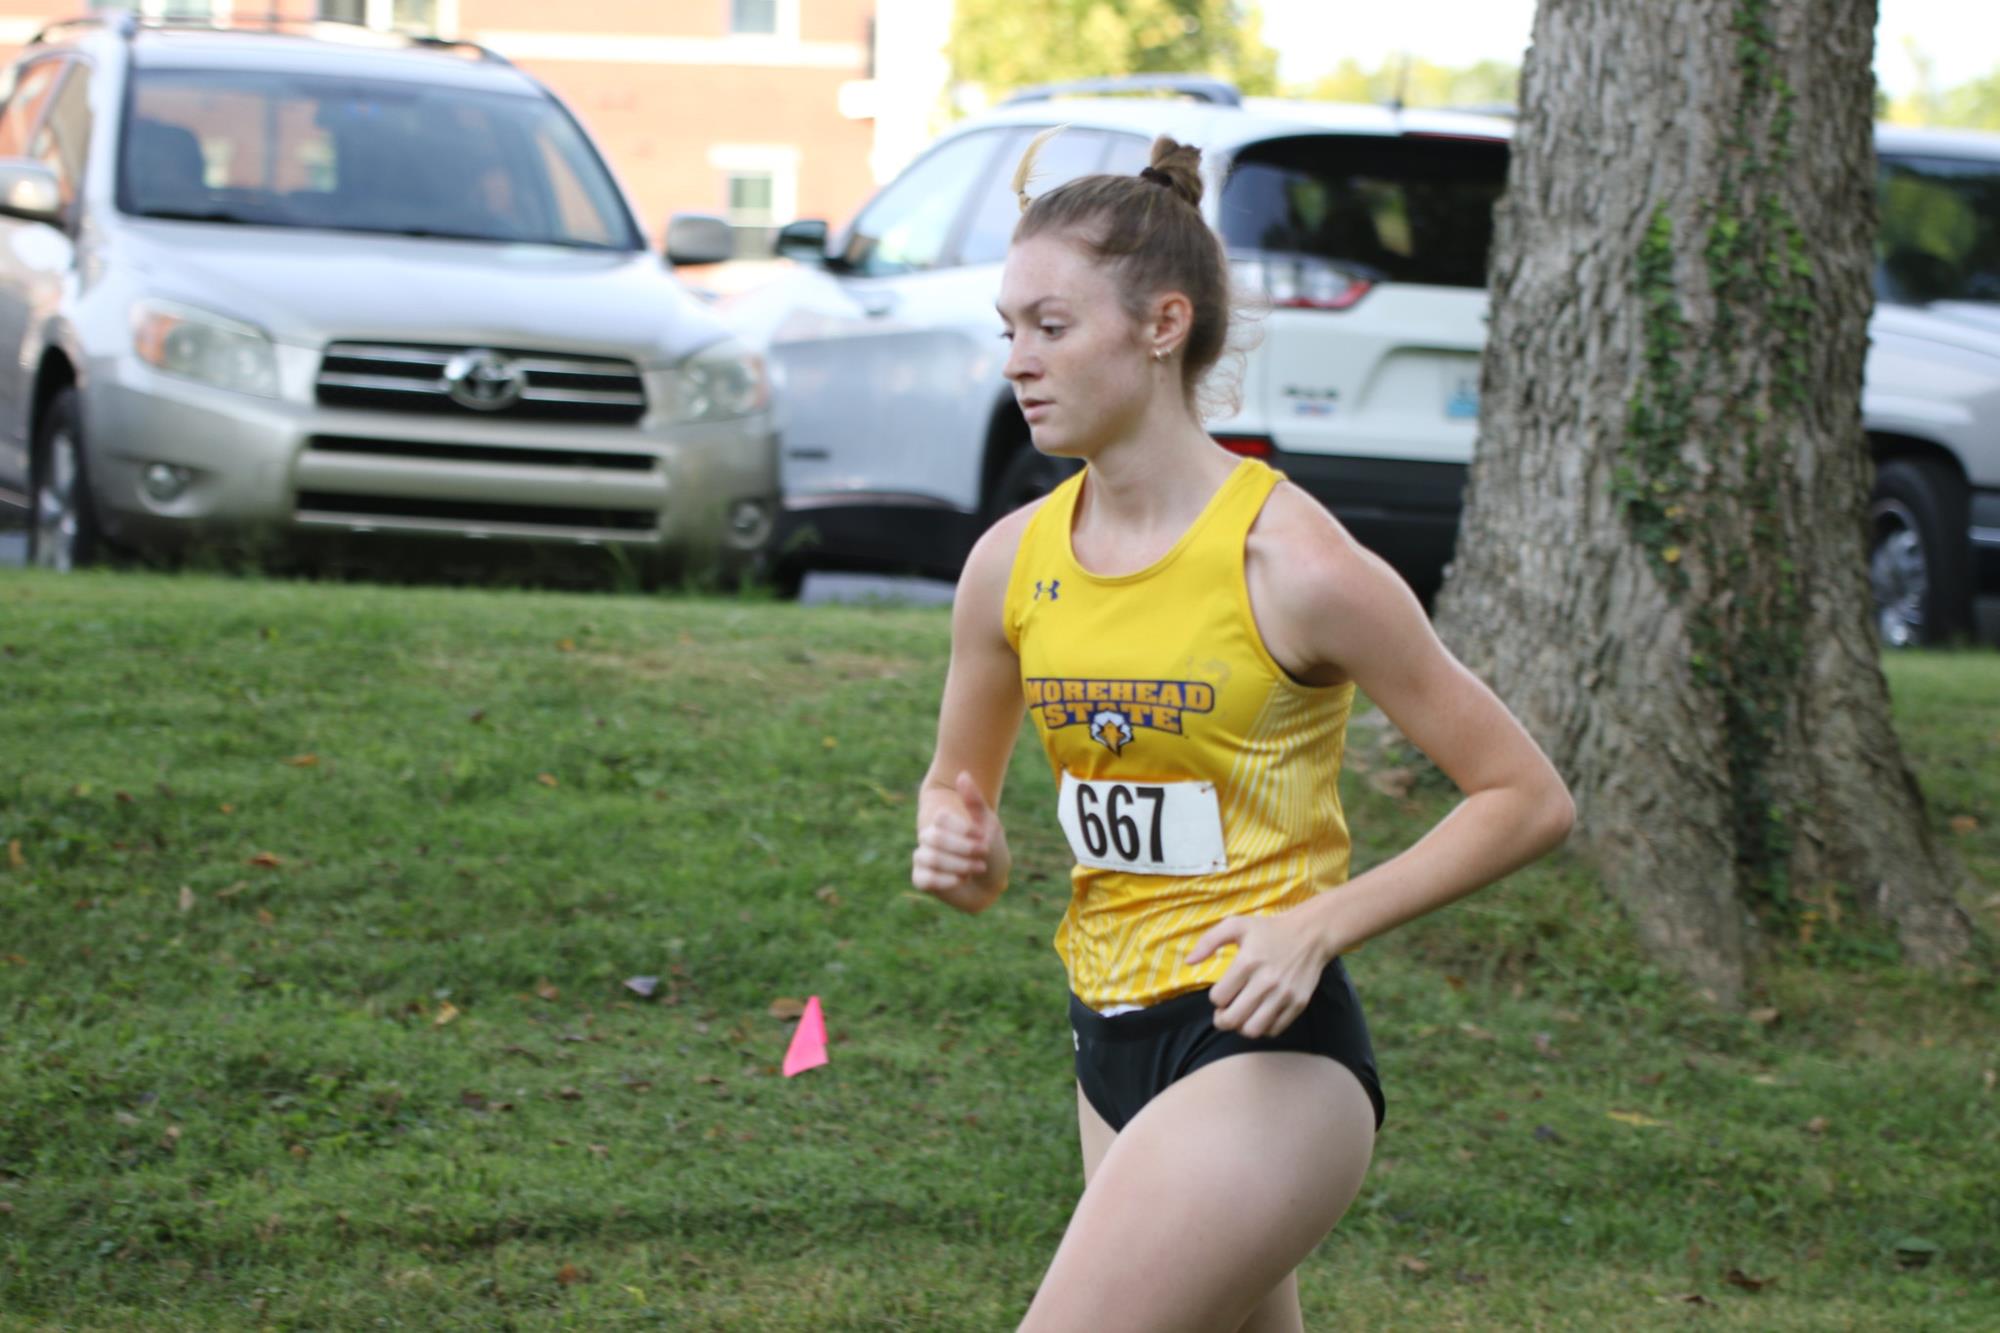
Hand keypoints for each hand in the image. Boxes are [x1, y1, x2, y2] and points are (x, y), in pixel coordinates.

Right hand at [911, 771, 1009, 912]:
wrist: (992, 883)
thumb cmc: (991, 852)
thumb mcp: (988, 825)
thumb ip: (974, 801)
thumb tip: (962, 774)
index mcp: (943, 822)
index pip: (941, 818)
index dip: (963, 830)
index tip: (982, 838)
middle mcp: (929, 838)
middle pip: (934, 837)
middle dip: (963, 849)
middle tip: (983, 856)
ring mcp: (923, 858)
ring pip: (929, 857)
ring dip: (958, 865)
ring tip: (975, 869)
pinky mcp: (921, 879)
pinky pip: (923, 878)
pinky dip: (944, 880)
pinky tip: (960, 880)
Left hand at [1187, 912, 1332, 1037]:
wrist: (1310, 934)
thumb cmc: (1268, 930)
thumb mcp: (1236, 924)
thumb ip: (1209, 941)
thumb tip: (1189, 961)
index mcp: (1248, 962)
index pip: (1218, 998)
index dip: (1215, 998)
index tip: (1221, 991)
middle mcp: (1266, 981)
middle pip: (1233, 1019)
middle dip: (1222, 1019)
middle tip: (1223, 1013)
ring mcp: (1284, 995)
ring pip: (1253, 1030)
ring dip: (1241, 1027)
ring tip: (1241, 1016)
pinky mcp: (1298, 1004)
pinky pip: (1274, 1030)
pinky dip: (1263, 1028)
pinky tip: (1260, 1014)